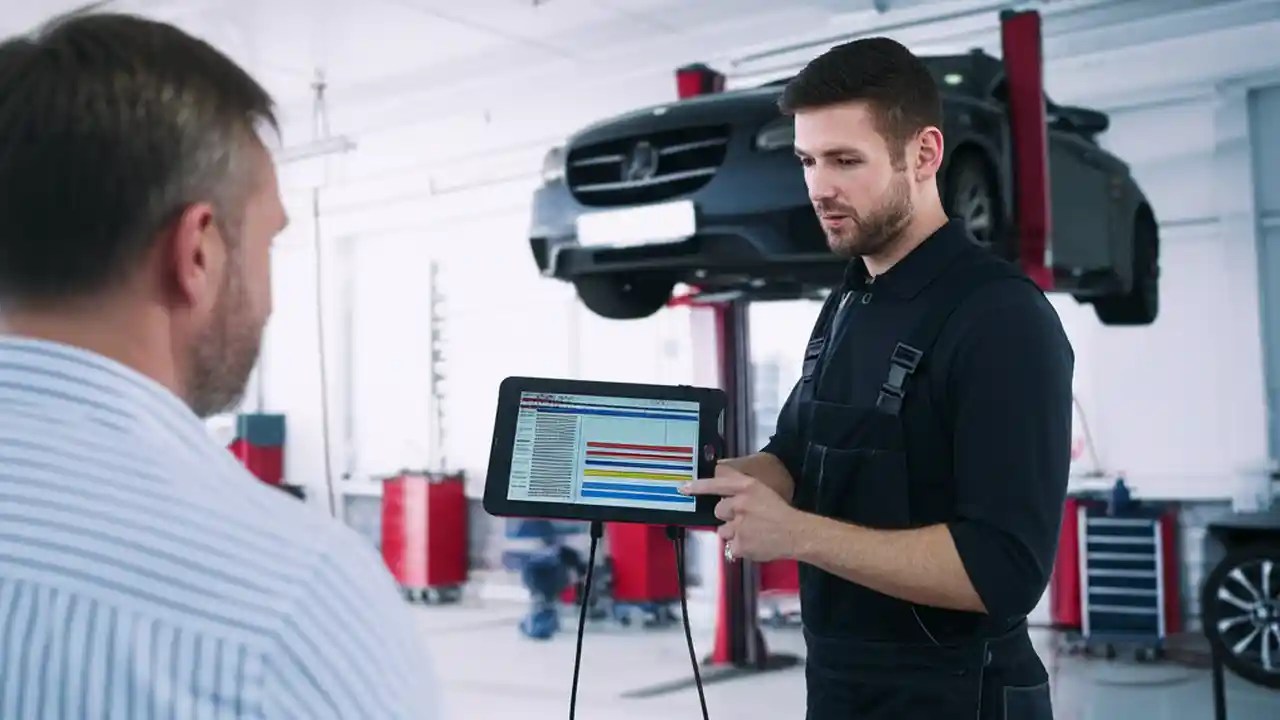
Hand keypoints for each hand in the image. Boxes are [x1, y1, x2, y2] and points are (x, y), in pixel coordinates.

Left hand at [680, 465, 803, 562]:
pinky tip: (754, 544)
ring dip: (733, 533)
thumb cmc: (780, 512)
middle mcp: (740, 504)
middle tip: (745, 519)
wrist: (795, 533)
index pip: (716, 484)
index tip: (682, 488)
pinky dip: (740, 548)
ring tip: (752, 533)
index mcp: (746, 488)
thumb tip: (721, 491)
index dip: (697, 487)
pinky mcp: (740, 544)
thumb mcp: (761, 491)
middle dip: (727, 516)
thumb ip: (740, 489)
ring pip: (723, 531)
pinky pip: (730, 547)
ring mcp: (739, 525)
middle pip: (718, 510)